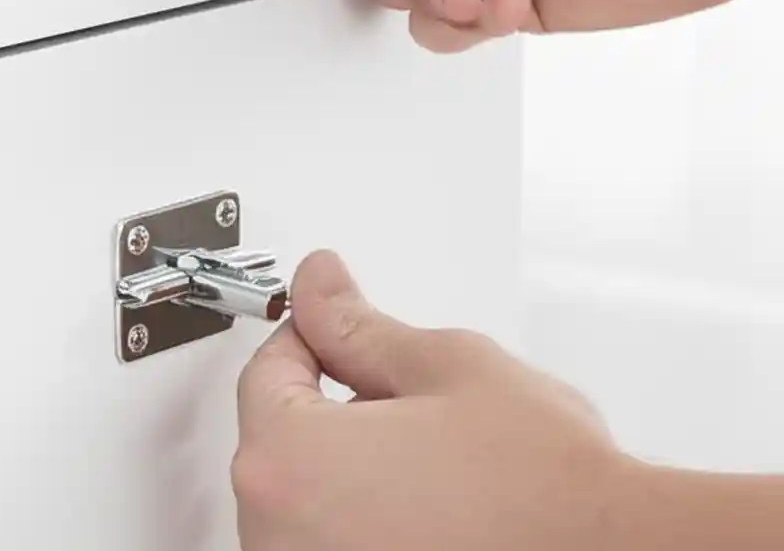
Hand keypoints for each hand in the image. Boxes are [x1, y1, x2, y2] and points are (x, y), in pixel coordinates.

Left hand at [232, 250, 625, 550]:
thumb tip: (318, 286)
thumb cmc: (544, 488)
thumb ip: (360, 326)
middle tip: (409, 409)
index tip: (337, 335)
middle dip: (333, 412)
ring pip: (304, 499)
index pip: (266, 372)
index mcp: (287, 462)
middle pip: (278, 441)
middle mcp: (277, 534)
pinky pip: (328, 543)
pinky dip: (362, 525)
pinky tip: (426, 518)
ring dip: (348, 473)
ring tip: (431, 471)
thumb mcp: (446, 367)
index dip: (310, 340)